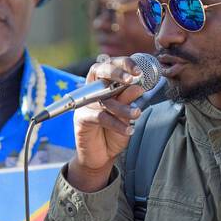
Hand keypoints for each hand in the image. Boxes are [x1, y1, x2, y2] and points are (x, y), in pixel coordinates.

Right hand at [66, 55, 147, 191]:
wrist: (102, 156)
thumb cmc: (113, 133)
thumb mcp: (125, 115)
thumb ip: (128, 100)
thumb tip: (138, 85)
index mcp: (104, 85)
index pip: (110, 66)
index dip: (123, 64)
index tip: (138, 71)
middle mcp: (93, 91)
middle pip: (100, 71)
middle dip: (117, 72)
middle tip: (133, 78)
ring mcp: (86, 104)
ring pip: (104, 99)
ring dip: (123, 107)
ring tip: (136, 114)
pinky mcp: (82, 119)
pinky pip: (101, 117)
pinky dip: (116, 123)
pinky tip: (129, 129)